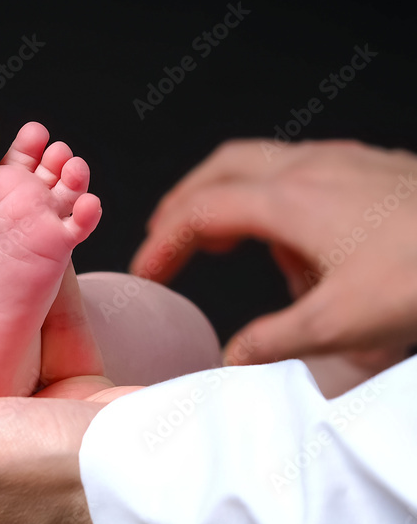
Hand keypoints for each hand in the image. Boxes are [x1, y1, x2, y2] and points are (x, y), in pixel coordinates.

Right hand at [131, 139, 416, 363]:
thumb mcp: (343, 325)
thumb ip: (273, 344)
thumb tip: (232, 362)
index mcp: (290, 200)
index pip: (200, 212)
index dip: (163, 243)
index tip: (148, 275)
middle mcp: (311, 167)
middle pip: (221, 168)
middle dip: (185, 203)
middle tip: (168, 242)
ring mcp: (346, 161)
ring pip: (262, 162)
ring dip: (232, 197)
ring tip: (232, 246)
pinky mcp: (374, 167)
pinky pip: (304, 169)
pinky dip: (276, 196)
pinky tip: (301, 238)